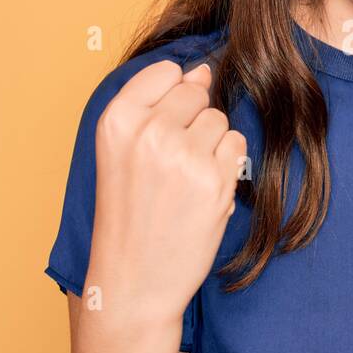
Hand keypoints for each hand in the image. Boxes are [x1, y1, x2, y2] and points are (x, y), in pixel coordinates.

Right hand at [84, 60, 245, 327]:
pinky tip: (203, 190)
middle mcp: (148, 132)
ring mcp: (183, 155)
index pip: (165, 72)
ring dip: (211, 145)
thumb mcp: (120, 153)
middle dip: (192, 121)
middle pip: (195, 93)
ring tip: (185, 181)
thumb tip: (202, 71)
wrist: (134, 281)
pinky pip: (236, 145)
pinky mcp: (215, 179)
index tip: (162, 127)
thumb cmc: (128, 216)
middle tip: (171, 164)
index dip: (172, 96)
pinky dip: (227, 165)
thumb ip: (155, 106)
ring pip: (219, 119)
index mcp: (115, 121)